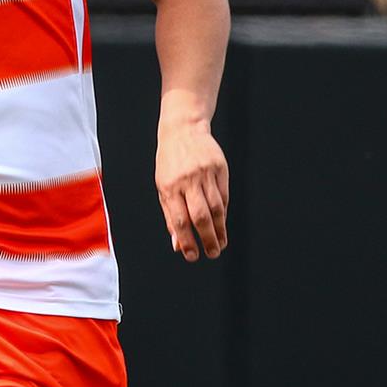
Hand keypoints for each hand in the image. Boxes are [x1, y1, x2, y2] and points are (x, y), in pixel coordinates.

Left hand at [155, 117, 228, 261]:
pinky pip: (224, 195)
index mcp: (169, 186)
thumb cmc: (170, 164)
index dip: (186, 240)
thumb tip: (178, 244)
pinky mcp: (219, 168)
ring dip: (219, 229)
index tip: (192, 256)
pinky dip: (223, 212)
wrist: (183, 130)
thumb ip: (171, 215)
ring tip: (221, 243)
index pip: (179, 219)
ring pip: (216, 207)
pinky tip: (222, 223)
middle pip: (201, 215)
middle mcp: (188, 180)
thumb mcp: (163, 187)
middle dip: (207, 238)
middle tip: (213, 253)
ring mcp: (205, 174)